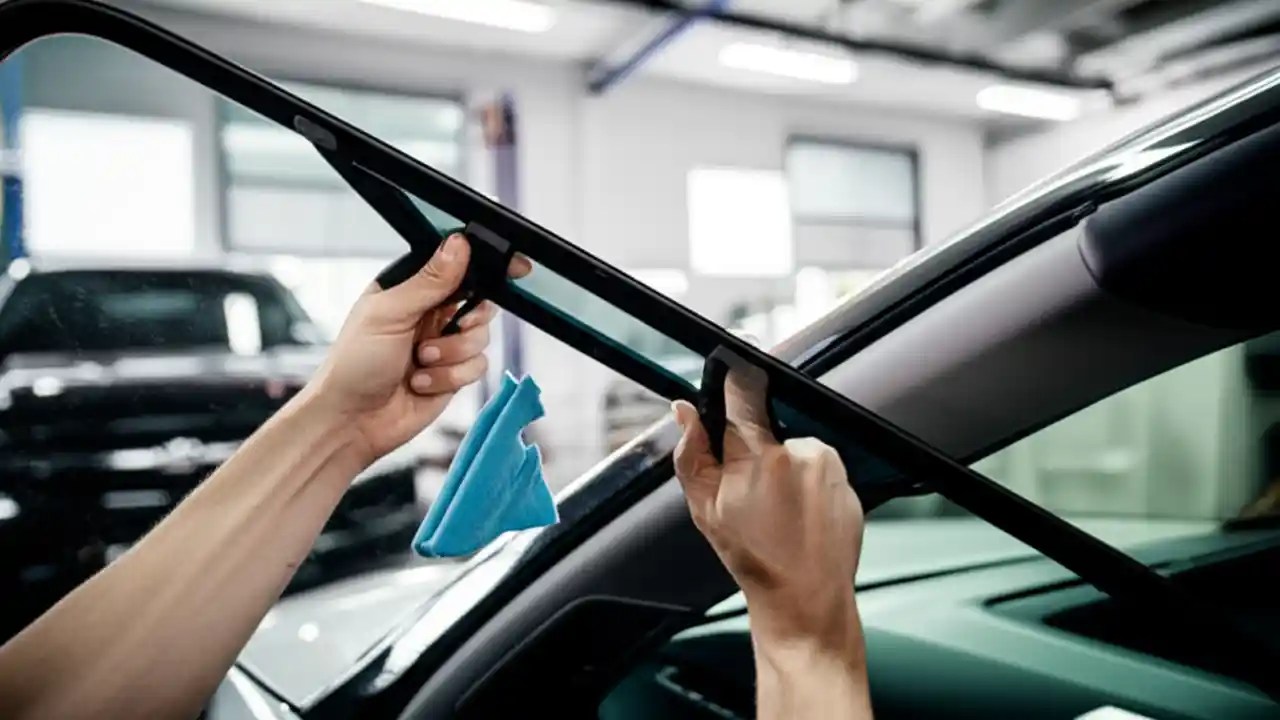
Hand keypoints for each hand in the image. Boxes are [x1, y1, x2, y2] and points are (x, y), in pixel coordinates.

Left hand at [307, 233, 530, 465]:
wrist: (351, 421)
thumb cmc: (353, 365)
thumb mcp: (389, 313)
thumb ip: (429, 281)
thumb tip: (458, 245)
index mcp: (411, 289)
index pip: (456, 266)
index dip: (483, 266)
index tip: (510, 268)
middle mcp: (430, 315)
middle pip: (479, 303)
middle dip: (468, 320)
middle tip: (451, 326)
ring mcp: (443, 345)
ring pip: (481, 337)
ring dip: (452, 354)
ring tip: (420, 362)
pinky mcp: (452, 374)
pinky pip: (477, 367)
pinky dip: (450, 377)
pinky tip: (421, 382)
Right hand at [671, 363, 864, 647]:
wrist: (806, 596)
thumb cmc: (754, 558)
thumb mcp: (705, 509)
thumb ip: (691, 453)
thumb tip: (684, 411)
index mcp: (757, 454)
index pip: (743, 390)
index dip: (733, 378)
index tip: (729, 368)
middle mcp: (798, 451)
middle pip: (765, 425)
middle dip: (752, 446)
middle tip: (749, 487)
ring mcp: (828, 464)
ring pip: (792, 446)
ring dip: (781, 465)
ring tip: (777, 507)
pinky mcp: (848, 478)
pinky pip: (817, 465)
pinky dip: (805, 481)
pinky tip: (798, 512)